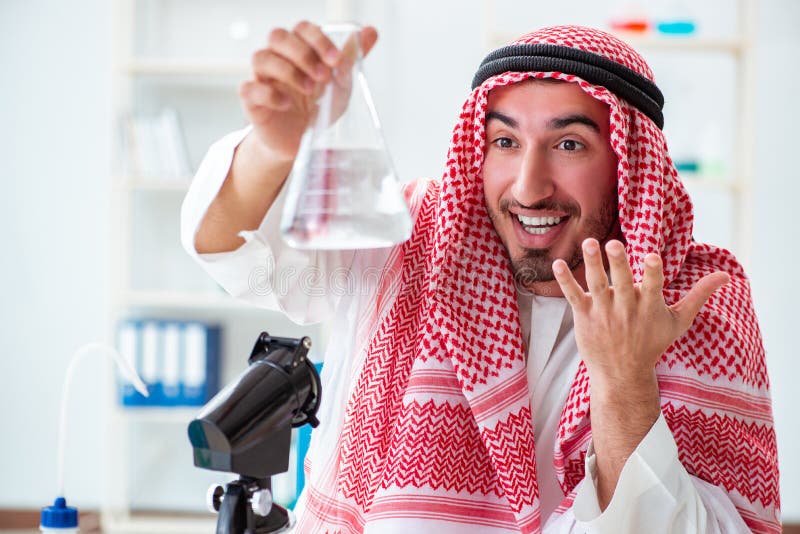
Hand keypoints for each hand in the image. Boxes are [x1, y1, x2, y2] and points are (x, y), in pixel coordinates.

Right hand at [238, 21, 378, 161]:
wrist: (300, 142)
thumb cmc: (316, 108)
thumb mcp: (339, 84)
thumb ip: (350, 59)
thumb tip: (370, 31)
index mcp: (298, 51)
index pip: (302, 29)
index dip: (318, 40)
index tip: (335, 60)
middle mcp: (278, 59)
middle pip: (278, 37)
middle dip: (303, 53)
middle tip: (323, 76)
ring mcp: (262, 79)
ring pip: (261, 58)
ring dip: (288, 71)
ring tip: (308, 90)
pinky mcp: (252, 102)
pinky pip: (249, 88)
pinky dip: (269, 94)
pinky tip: (286, 104)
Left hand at [552, 238, 729, 384]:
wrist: (622, 374)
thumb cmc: (652, 343)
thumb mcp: (679, 321)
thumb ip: (699, 295)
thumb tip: (726, 275)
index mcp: (649, 306)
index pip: (653, 285)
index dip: (652, 272)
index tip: (651, 257)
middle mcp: (626, 308)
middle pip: (622, 282)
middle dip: (618, 264)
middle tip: (613, 244)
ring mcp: (603, 312)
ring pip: (596, 285)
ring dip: (591, 264)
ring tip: (588, 242)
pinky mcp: (584, 316)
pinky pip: (573, 296)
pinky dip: (565, 281)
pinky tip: (557, 264)